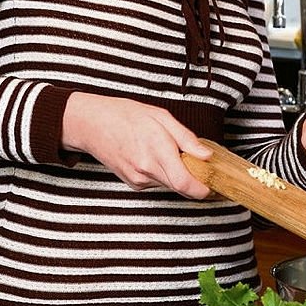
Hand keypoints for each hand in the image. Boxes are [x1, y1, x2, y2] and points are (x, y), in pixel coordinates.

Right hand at [61, 92, 214, 197]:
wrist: (91, 125)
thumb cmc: (125, 116)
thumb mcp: (162, 117)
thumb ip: (187, 139)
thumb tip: (207, 155)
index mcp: (157, 151)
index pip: (186, 183)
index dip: (204, 190)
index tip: (214, 186)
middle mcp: (146, 170)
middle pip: (181, 187)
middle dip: (195, 180)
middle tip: (201, 165)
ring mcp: (138, 179)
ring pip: (170, 184)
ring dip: (178, 174)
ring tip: (170, 152)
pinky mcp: (133, 183)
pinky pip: (157, 182)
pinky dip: (164, 173)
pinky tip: (155, 157)